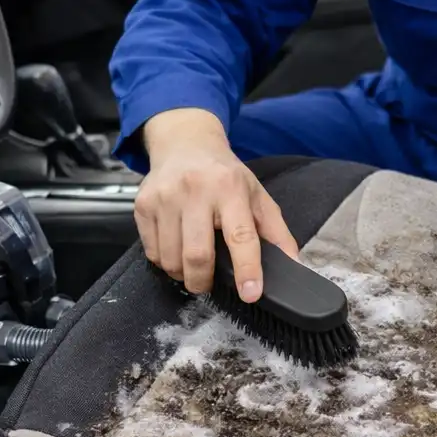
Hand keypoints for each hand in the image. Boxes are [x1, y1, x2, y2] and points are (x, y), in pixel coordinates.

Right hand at [135, 108, 297, 302]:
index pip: (241, 235)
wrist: (184, 143)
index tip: (250, 293)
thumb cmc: (224, 174)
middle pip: (197, 255)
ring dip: (183, 274)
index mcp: (230, 188)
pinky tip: (175, 249)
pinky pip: (152, 252)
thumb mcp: (256, 194)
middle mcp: (195, 190)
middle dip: (204, 281)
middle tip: (209, 283)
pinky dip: (165, 262)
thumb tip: (293, 265)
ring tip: (192, 264)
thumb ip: (275, 231)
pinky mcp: (143, 205)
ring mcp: (165, 197)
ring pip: (171, 259)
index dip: (247, 268)